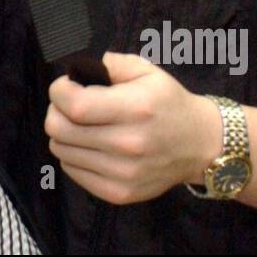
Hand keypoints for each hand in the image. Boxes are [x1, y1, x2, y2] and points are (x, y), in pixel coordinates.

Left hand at [44, 52, 223, 204]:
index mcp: (135, 109)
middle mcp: (128, 144)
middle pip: (60, 129)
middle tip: (70, 105)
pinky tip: (91, 145)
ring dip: (64, 133)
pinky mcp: (118, 193)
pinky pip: (72, 171)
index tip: (65, 86)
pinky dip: (73, 155)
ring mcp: (122, 173)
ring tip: (83, 125)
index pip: (74, 106)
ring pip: (61, 150)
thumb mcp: (145, 71)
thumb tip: (76, 69)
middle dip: (56, 111)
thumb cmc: (168, 103)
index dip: (59, 91)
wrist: (199, 145)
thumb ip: (108, 63)